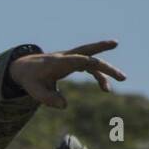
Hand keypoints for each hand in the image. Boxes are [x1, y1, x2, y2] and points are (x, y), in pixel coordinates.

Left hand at [8, 41, 124, 108]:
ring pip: (93, 60)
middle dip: (101, 47)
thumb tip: (64, 106)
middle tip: (115, 43)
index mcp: (57, 62)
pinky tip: (105, 88)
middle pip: (86, 51)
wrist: (25, 69)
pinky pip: (91, 68)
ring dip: (107, 69)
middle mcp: (67, 58)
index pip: (72, 59)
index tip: (93, 61)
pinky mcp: (75, 63)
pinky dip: (99, 76)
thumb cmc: (31, 79)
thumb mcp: (34, 91)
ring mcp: (73, 59)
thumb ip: (48, 98)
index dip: (82, 60)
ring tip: (122, 79)